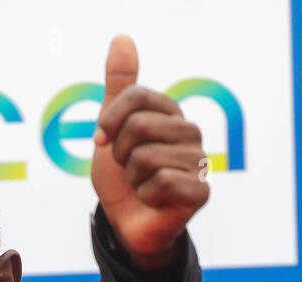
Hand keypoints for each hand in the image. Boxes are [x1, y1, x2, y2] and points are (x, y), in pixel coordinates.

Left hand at [89, 35, 209, 271]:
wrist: (126, 223)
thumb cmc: (122, 176)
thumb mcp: (111, 128)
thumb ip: (118, 85)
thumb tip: (121, 38)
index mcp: (169, 113)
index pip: (135, 96)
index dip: (109, 120)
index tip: (101, 140)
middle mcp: (189, 132)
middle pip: (138, 127)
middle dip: (120, 154)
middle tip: (128, 169)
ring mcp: (199, 161)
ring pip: (145, 158)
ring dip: (132, 179)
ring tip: (142, 185)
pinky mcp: (200, 192)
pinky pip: (160, 183)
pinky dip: (145, 196)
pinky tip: (154, 200)